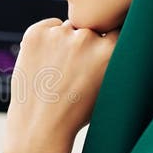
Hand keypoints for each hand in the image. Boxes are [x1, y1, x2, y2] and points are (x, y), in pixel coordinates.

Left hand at [4, 18, 118, 152]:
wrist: (41, 126)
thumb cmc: (78, 111)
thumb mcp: (110, 85)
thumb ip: (116, 58)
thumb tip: (117, 31)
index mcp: (111, 50)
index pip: (115, 29)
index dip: (106, 42)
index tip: (98, 55)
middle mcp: (87, 38)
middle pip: (90, 28)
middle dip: (85, 43)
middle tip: (73, 70)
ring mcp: (59, 34)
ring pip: (68, 28)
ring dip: (65, 42)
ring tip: (57, 71)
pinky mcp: (36, 34)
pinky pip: (48, 26)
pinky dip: (46, 39)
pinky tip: (44, 64)